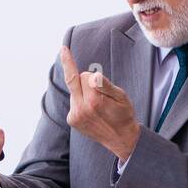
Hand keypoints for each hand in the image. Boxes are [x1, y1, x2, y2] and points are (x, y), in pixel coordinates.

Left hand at [60, 46, 140, 162]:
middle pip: (74, 80)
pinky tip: (92, 110)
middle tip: (69, 57)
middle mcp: (81, 109)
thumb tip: (93, 76)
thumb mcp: (121, 96)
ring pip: (74, 91)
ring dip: (83, 92)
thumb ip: (105, 85)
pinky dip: (81, 101)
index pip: (84, 75)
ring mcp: (75, 116)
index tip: (64, 49)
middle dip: (80, 75)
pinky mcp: (72, 120)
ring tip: (98, 104)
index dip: (93, 75)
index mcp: (94, 101)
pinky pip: (74, 102)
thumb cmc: (123, 114)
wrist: (121, 139)